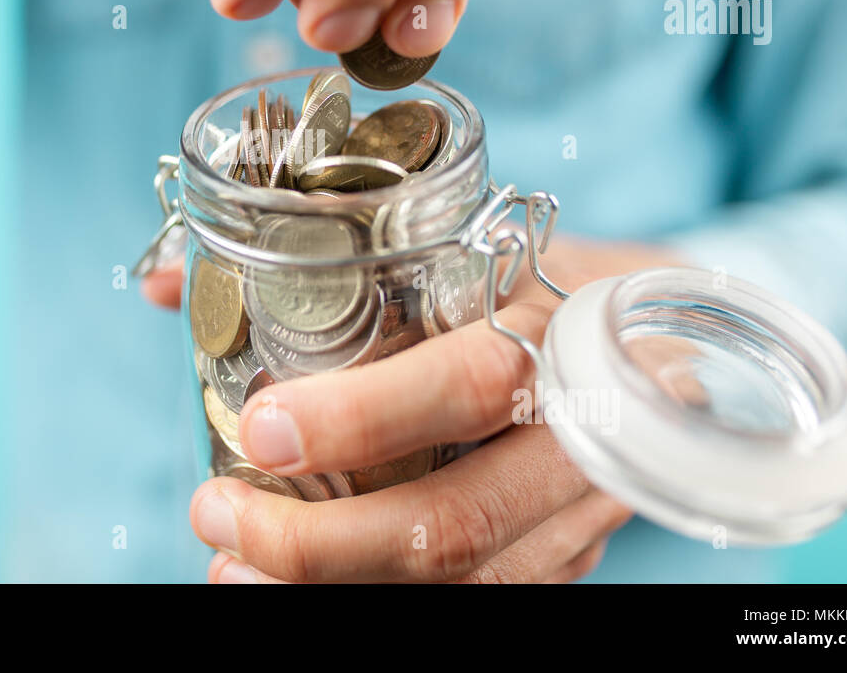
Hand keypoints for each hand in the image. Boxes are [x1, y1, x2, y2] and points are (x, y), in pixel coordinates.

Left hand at [146, 238, 681, 582]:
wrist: (678, 335)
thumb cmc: (549, 279)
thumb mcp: (469, 247)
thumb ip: (324, 264)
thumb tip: (169, 284)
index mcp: (556, 330)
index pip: (461, 387)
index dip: (358, 418)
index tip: (259, 429)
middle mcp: (577, 434)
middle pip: (451, 523)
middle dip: (316, 543)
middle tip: (215, 513)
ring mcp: (579, 511)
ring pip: (463, 584)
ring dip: (334, 591)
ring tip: (232, 571)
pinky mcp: (571, 555)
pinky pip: (481, 598)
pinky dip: (384, 599)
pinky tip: (305, 592)